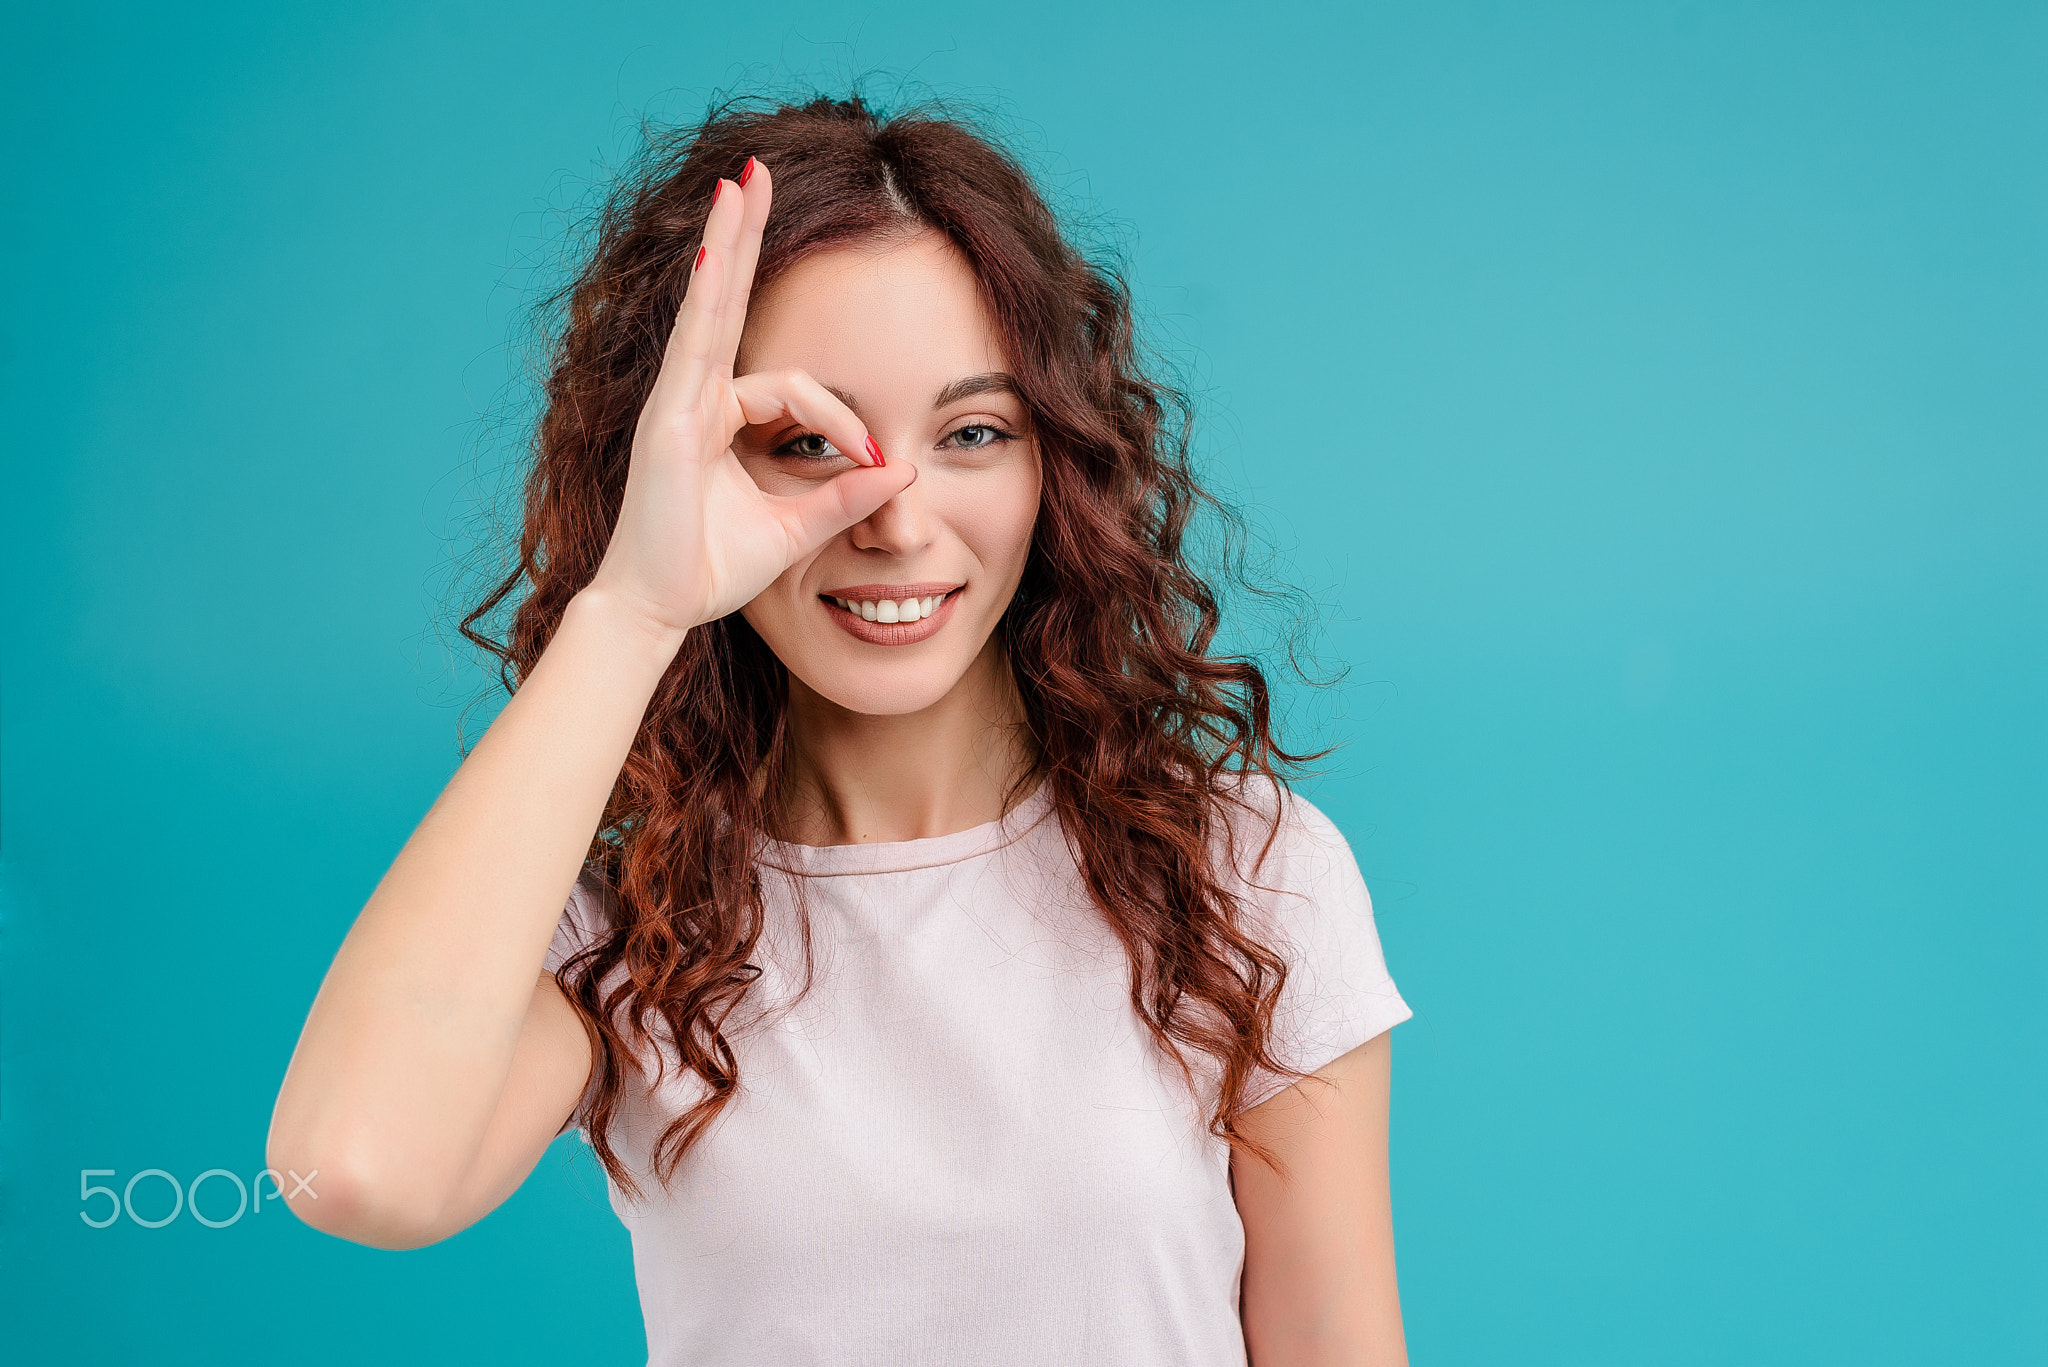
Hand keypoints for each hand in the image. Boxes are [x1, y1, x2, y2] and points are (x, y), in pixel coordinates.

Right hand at [585, 160, 915, 638]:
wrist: (659, 610)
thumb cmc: (710, 571)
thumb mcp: (797, 531)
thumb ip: (845, 499)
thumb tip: (902, 473)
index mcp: (721, 422)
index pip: (794, 391)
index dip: (842, 422)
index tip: (877, 462)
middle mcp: (695, 399)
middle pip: (730, 302)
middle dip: (746, 238)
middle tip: (760, 172)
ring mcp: (676, 403)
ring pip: (713, 309)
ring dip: (728, 241)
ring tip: (743, 180)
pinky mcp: (667, 420)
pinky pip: (696, 347)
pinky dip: (707, 296)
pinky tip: (717, 249)